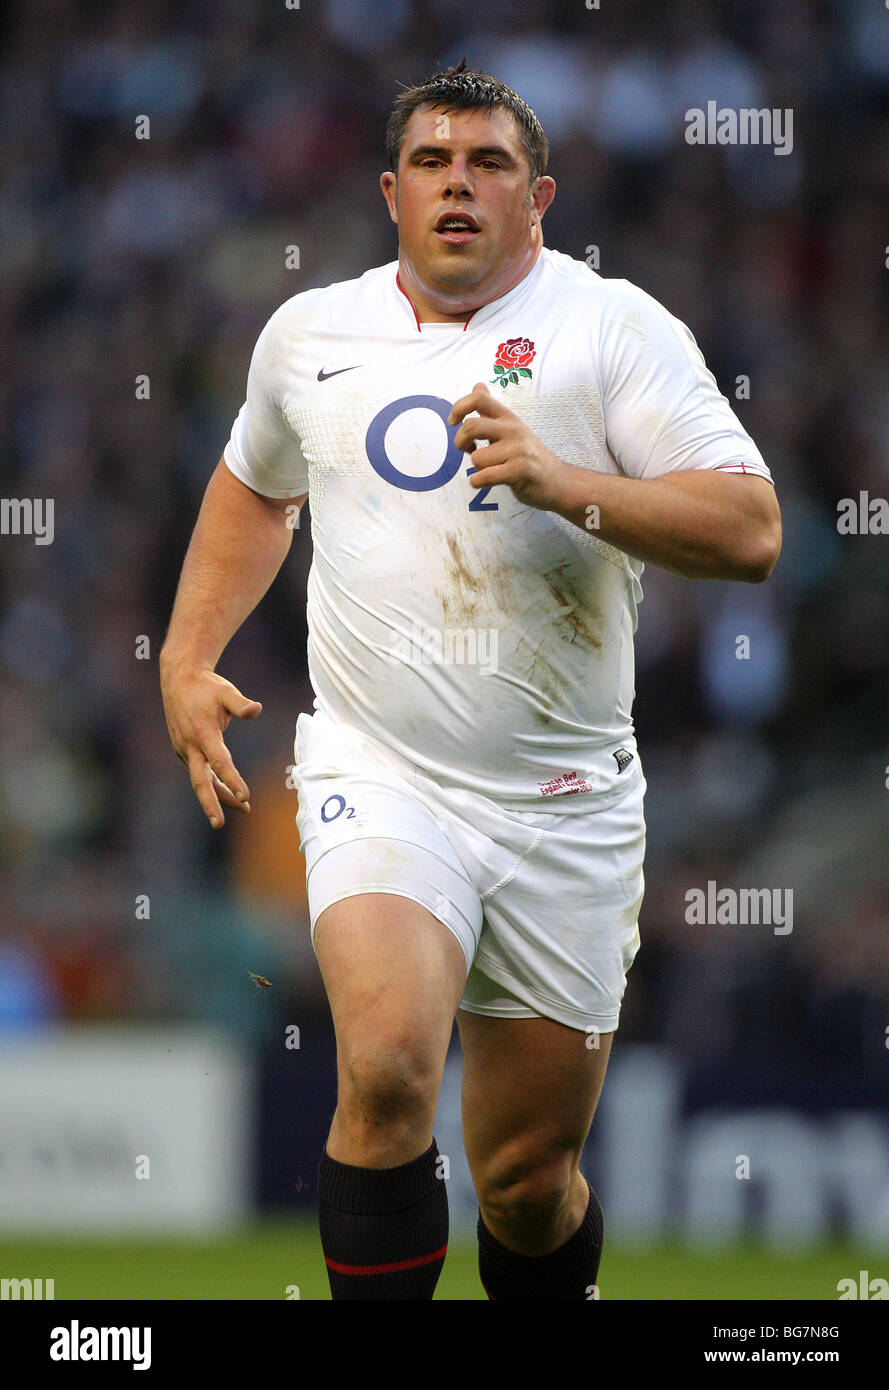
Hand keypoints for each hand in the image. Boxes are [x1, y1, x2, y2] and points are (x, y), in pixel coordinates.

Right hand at [160, 661, 261, 827]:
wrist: (179, 680)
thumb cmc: (206, 687)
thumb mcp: (226, 691)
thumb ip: (240, 703)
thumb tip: (256, 710)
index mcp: (202, 733)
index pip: (220, 762)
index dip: (232, 779)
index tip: (246, 796)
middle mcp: (190, 746)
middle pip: (201, 781)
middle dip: (211, 803)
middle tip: (220, 824)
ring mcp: (185, 750)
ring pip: (202, 780)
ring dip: (219, 796)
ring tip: (243, 809)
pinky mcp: (185, 751)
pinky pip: (199, 773)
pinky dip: (213, 785)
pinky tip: (228, 794)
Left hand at [448, 382, 569, 510]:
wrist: (556, 480)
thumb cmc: (528, 455)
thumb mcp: (512, 427)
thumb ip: (491, 410)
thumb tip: (477, 385)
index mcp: (508, 417)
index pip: (479, 398)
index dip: (459, 407)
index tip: (453, 422)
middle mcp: (513, 430)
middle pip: (471, 426)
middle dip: (460, 441)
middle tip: (466, 449)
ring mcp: (518, 450)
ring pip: (477, 458)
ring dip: (477, 468)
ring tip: (491, 469)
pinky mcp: (520, 471)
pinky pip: (484, 476)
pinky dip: (477, 482)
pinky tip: (485, 481)